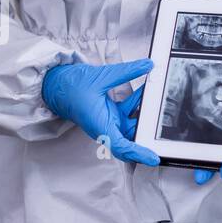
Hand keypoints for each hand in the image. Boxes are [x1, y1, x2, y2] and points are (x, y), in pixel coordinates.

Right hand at [42, 59, 159, 166]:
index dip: (139, 154)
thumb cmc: (71, 87)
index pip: (122, 146)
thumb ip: (126, 71)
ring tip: (158, 101)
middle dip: (148, 135)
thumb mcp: (101, 76)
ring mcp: (109, 121)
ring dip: (145, 115)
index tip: (154, 157)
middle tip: (164, 131)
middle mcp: (106, 127)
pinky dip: (138, 104)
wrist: (57, 85)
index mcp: (100, 125)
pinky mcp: (110, 114)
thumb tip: (147, 65)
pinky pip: (128, 113)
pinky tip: (146, 90)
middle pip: (131, 139)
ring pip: (132, 125)